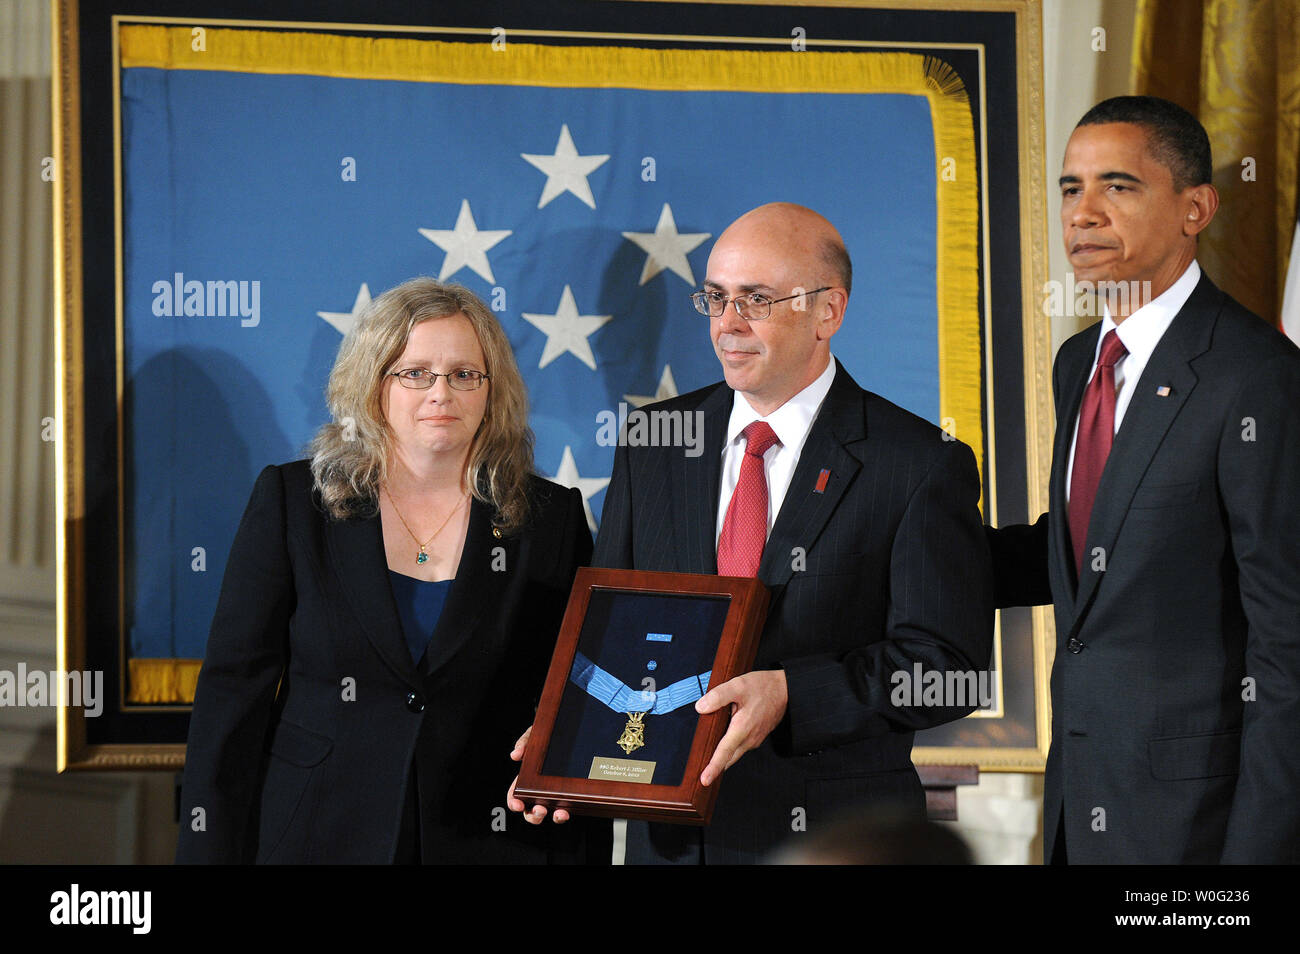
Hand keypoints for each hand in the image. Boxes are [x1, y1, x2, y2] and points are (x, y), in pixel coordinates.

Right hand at [506, 724, 568, 823]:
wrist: (571, 727)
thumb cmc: (547, 734)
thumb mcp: (534, 733)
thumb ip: (524, 742)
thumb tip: (515, 755)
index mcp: (525, 779)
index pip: (515, 796)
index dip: (514, 803)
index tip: (517, 805)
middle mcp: (539, 790)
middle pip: (531, 811)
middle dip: (534, 815)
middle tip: (541, 810)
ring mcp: (556, 793)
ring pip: (552, 814)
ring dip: (555, 818)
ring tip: (561, 814)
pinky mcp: (572, 793)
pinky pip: (570, 807)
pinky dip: (570, 810)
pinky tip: (573, 807)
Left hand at [695, 669, 787, 786]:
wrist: (786, 690)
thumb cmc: (763, 688)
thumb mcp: (738, 685)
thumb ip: (718, 696)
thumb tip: (700, 708)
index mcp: (743, 728)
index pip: (725, 752)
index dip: (714, 767)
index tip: (704, 780)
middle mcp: (749, 738)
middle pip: (729, 758)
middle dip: (715, 768)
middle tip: (700, 774)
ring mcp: (754, 739)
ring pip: (735, 753)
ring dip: (723, 758)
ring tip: (707, 762)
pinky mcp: (756, 737)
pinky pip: (740, 747)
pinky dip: (730, 749)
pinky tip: (723, 743)